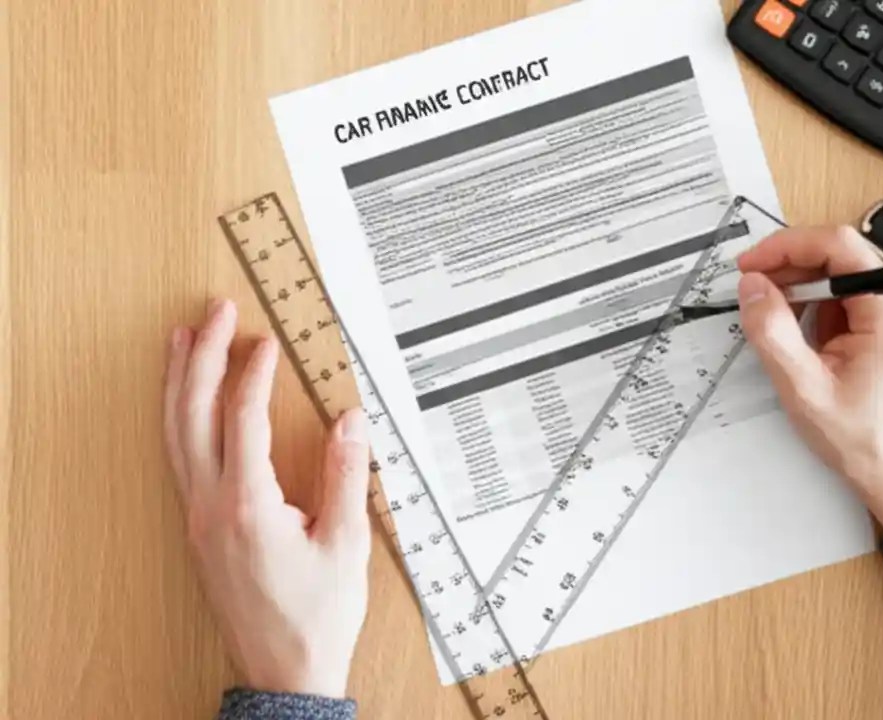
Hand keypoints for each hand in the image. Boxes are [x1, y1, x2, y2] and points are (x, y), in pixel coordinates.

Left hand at [163, 299, 371, 697]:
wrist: (285, 672)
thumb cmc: (317, 617)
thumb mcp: (346, 546)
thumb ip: (348, 477)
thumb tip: (350, 422)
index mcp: (248, 507)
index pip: (242, 419)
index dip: (254, 373)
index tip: (267, 341)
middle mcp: (211, 507)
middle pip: (193, 416)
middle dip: (203, 358)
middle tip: (216, 314)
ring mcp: (198, 518)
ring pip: (175, 435)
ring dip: (179, 383)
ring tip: (184, 340)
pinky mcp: (200, 527)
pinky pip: (179, 458)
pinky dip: (179, 418)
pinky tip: (186, 403)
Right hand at [735, 227, 882, 531]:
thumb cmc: (871, 443)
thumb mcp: (805, 388)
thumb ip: (772, 331)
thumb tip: (752, 287)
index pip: (837, 244)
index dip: (785, 247)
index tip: (752, 266)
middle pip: (844, 255)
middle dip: (794, 271)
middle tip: (758, 296)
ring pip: (850, 275)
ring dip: (811, 293)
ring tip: (790, 334)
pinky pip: (862, 297)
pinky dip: (830, 310)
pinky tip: (816, 343)